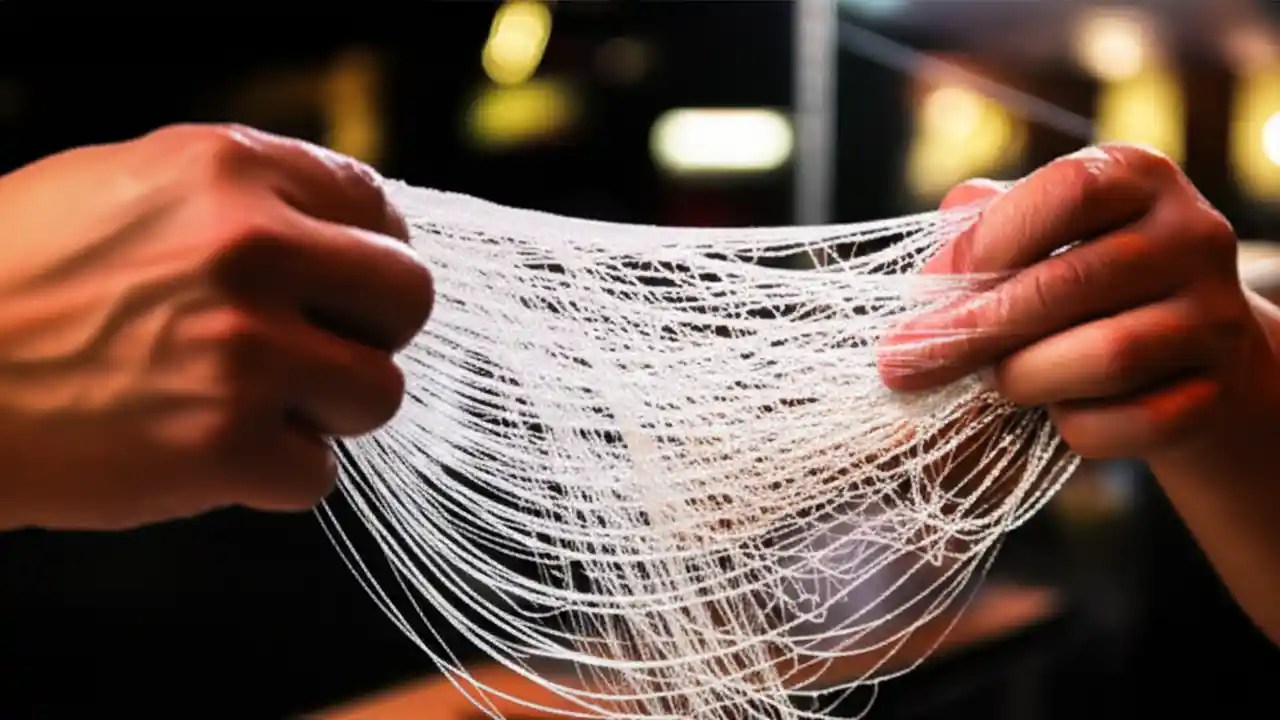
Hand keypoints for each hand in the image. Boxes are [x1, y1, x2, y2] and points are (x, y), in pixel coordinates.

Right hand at [0, 123, 433, 530]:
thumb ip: (246, 204)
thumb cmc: (14, 278)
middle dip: (372, 330)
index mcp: (229, 171)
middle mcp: (250, 250)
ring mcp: (245, 353)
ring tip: (256, 402)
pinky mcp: (226, 447)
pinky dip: (274, 474)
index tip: (348, 285)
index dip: (371, 254)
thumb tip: (345, 234)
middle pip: (408, 296)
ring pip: (381, 392)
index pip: (378, 207)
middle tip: (320, 347)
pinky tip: (211, 448)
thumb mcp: (130, 188)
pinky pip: (317, 475)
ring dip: (330, 408)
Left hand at [878, 143, 1279, 464]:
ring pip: (1106, 357)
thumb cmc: (1081, 288)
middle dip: (971, 334)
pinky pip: (1133, 422)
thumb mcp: (1035, 240)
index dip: (983, 248)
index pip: (1063, 194)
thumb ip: (977, 238)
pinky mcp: (1217, 392)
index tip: (918, 299)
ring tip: (999, 383)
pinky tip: (1060, 413)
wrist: (1187, 356)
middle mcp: (1191, 233)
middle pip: (1070, 285)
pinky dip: (1079, 429)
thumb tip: (928, 285)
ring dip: (1026, 380)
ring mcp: (1216, 315)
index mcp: (1136, 177)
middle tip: (903, 368)